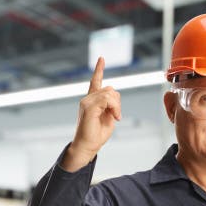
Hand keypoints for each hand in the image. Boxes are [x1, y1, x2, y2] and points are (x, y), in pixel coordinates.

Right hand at [62, 56, 121, 171]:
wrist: (87, 146)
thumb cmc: (97, 135)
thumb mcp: (109, 118)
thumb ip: (111, 106)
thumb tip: (114, 99)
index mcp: (92, 101)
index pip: (95, 81)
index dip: (99, 70)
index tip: (101, 58)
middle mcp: (88, 99)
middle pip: (110, 89)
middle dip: (118, 102)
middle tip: (117, 116)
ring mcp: (86, 102)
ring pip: (109, 93)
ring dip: (117, 106)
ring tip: (115, 117)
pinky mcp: (88, 107)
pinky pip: (106, 99)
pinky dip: (114, 107)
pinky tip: (114, 116)